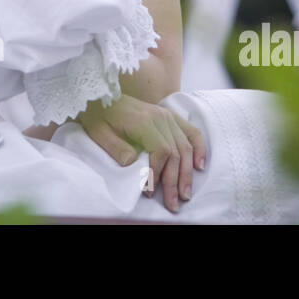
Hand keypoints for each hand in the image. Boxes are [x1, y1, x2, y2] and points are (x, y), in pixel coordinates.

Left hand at [75, 94, 206, 213]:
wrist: (101, 95)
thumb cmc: (99, 116)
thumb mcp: (99, 133)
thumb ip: (116, 149)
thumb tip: (133, 164)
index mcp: (143, 121)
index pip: (160, 151)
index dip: (158, 173)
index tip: (149, 191)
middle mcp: (160, 117)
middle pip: (175, 152)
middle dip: (174, 181)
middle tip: (173, 204)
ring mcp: (167, 115)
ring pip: (185, 147)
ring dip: (187, 172)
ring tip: (185, 194)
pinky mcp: (170, 116)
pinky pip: (191, 132)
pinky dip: (199, 148)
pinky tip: (199, 166)